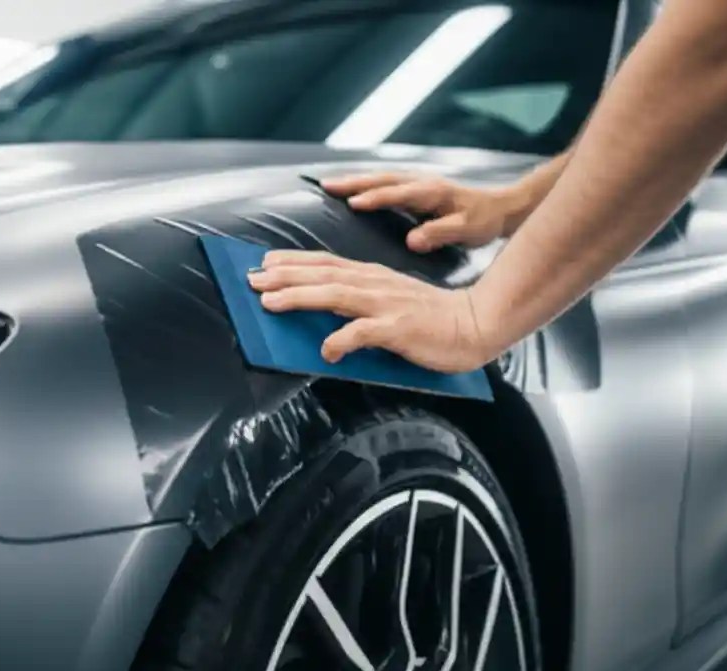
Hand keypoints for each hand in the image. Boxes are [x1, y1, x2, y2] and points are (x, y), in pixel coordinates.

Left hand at [248, 250, 501, 372]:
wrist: (475, 324)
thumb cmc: (430, 318)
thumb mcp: (388, 302)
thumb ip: (357, 303)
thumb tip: (322, 313)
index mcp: (371, 276)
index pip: (325, 263)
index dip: (293, 262)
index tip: (262, 264)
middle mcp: (374, 284)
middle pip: (322, 275)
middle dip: (284, 276)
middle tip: (251, 280)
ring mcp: (386, 304)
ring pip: (336, 296)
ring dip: (300, 297)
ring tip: (270, 303)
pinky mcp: (399, 327)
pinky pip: (365, 333)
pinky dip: (342, 339)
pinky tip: (325, 350)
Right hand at [321, 173, 525, 252]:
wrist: (501, 207)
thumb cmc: (483, 221)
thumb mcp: (467, 231)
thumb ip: (439, 234)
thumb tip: (411, 240)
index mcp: (432, 193)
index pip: (398, 193)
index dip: (375, 198)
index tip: (352, 203)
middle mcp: (422, 183)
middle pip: (382, 179)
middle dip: (354, 182)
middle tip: (325, 185)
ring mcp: (417, 183)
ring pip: (381, 178)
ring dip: (355, 180)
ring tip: (329, 185)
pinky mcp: (415, 189)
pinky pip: (385, 184)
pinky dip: (365, 184)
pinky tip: (351, 191)